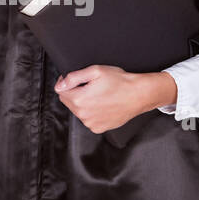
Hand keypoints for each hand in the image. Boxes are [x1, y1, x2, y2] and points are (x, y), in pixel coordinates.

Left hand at [54, 65, 169, 133]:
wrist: (138, 95)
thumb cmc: (120, 82)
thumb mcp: (96, 71)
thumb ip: (74, 77)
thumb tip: (61, 84)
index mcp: (79, 99)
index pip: (60, 91)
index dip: (66, 84)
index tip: (75, 81)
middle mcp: (83, 114)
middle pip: (68, 102)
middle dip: (75, 93)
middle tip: (90, 86)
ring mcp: (91, 123)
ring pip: (79, 111)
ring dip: (83, 103)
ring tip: (99, 95)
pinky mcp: (99, 128)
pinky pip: (89, 119)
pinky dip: (92, 113)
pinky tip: (103, 105)